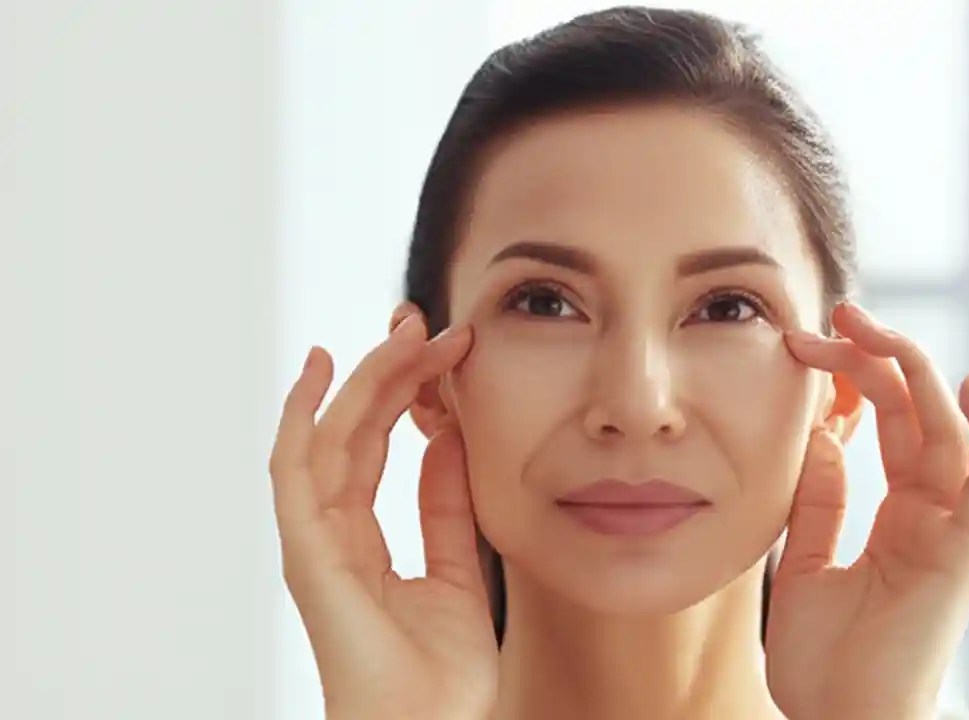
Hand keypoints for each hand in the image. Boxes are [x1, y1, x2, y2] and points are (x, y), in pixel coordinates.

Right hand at [268, 314, 497, 719]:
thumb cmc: (442, 676)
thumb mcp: (460, 569)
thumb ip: (446, 506)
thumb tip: (446, 437)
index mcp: (361, 541)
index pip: (376, 447)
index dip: (406, 393)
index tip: (446, 349)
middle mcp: (329, 534)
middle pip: (352, 432)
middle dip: (388, 371)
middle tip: (426, 322)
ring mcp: (314, 542)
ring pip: (328, 437)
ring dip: (364, 379)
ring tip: (401, 330)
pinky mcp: (307, 553)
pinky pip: (294, 471)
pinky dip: (302, 416)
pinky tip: (322, 368)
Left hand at [764, 302, 968, 719]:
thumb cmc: (824, 662)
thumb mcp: (803, 564)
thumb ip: (818, 502)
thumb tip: (822, 434)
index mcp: (900, 515)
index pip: (888, 424)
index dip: (855, 376)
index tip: (810, 343)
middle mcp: (935, 515)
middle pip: (919, 414)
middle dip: (880, 357)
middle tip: (837, 313)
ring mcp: (954, 532)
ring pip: (952, 433)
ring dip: (917, 375)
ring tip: (872, 329)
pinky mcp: (965, 556)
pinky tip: (967, 390)